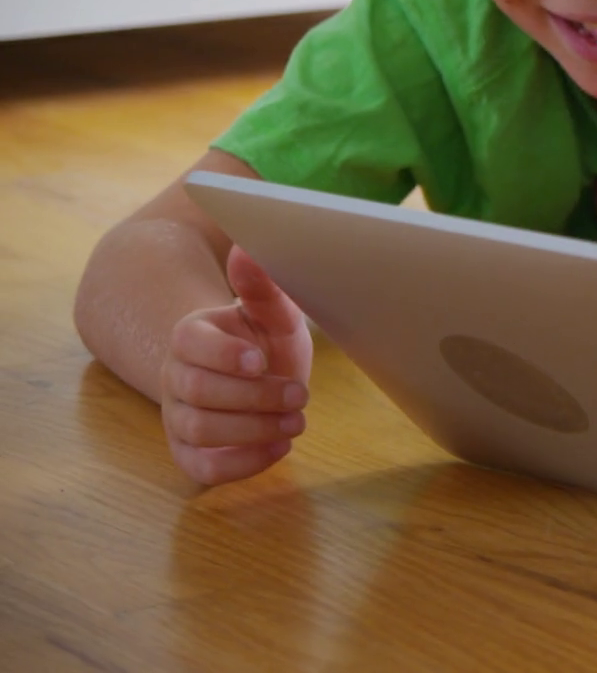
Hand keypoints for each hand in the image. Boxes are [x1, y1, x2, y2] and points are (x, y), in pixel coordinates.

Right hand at [160, 245, 313, 484]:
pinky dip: (242, 463)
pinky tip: (280, 448)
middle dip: (254, 397)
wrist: (257, 376)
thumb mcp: (273, 313)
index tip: (261, 360)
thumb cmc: (265, 340)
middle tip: (300, 395)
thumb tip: (247, 249)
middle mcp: (175, 376)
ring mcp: (177, 417)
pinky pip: (201, 468)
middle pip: (198, 391)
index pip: (189, 344)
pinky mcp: (189, 452)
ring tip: (297, 421)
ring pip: (200, 430)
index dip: (223, 355)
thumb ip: (263, 286)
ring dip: (254, 430)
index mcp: (191, 335)